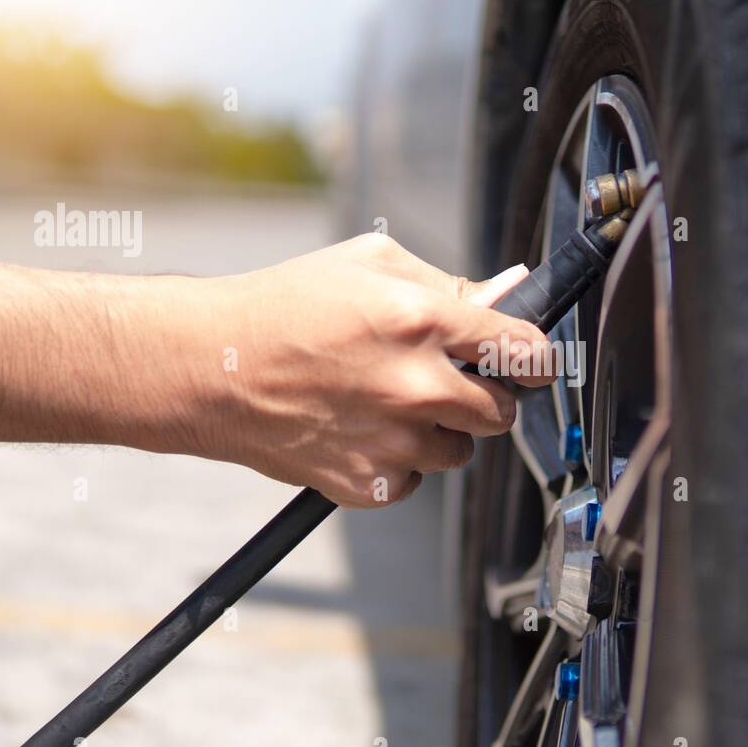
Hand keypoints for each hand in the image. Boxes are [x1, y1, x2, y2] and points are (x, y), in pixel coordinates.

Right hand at [193, 234, 554, 505]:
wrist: (211, 367)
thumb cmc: (285, 305)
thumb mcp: (370, 263)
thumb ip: (448, 282)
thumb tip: (509, 294)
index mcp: (422, 320)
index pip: (524, 352)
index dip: (536, 360)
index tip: (531, 364)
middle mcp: (415, 385)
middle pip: (502, 411)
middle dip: (485, 395)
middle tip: (446, 379)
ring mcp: (393, 440)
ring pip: (461, 451)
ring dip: (441, 431)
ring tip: (390, 401)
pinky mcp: (369, 484)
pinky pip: (417, 480)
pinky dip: (399, 462)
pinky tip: (361, 429)